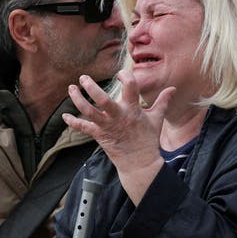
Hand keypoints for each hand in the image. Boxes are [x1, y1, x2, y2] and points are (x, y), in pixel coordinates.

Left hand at [64, 70, 174, 203]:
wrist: (140, 163)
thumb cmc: (148, 140)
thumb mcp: (157, 119)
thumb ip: (162, 101)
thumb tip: (172, 89)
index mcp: (133, 110)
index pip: (130, 87)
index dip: (125, 76)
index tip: (121, 74)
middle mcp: (118, 117)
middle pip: (102, 100)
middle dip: (91, 87)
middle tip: (84, 78)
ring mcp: (107, 126)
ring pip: (88, 111)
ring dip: (77, 99)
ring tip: (71, 88)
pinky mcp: (99, 136)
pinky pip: (83, 128)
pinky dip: (73, 122)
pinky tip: (64, 116)